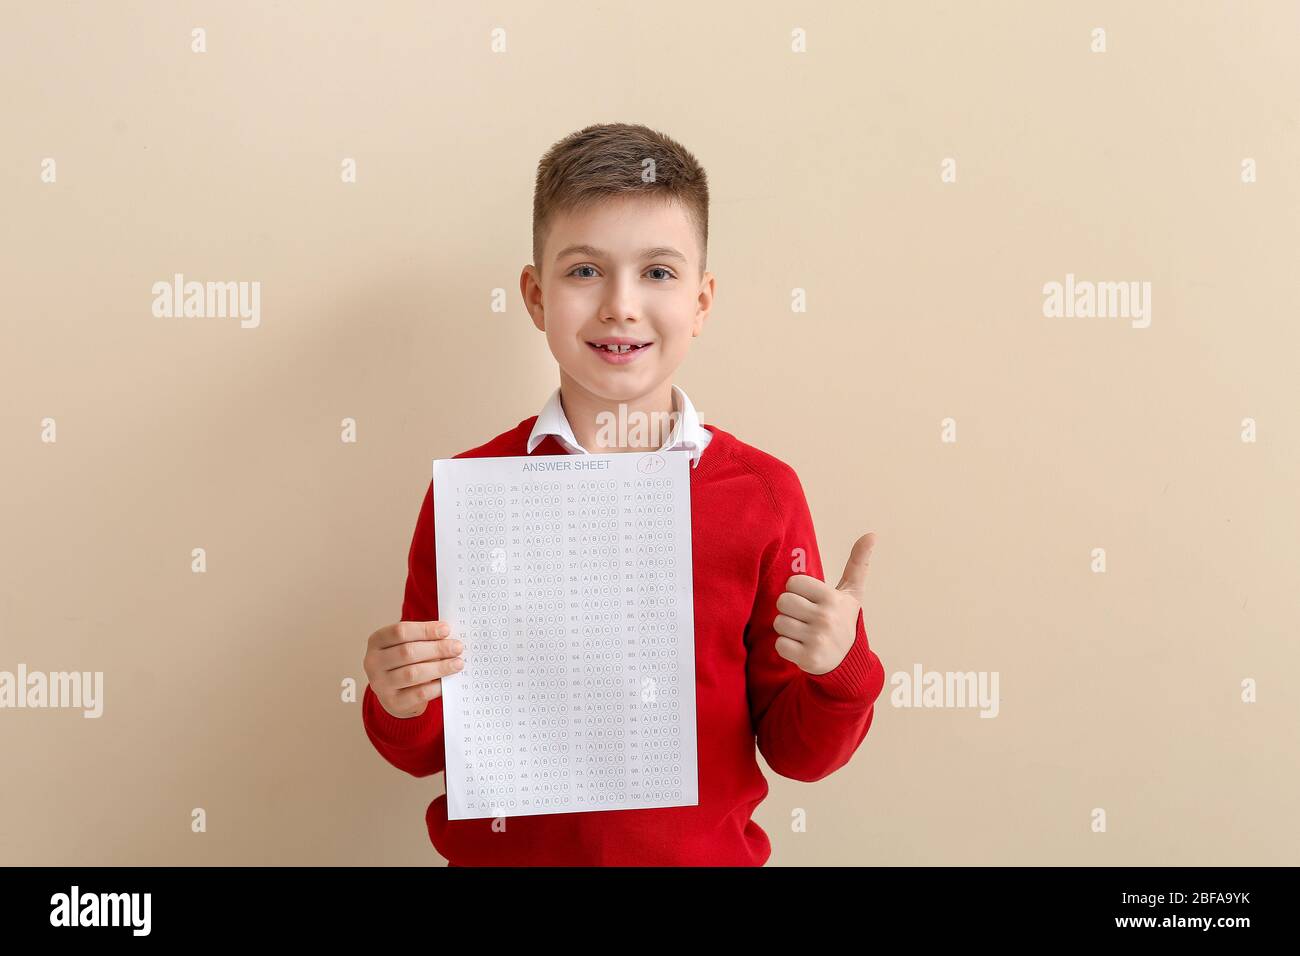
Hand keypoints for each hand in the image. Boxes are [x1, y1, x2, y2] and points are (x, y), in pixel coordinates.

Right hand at [363, 621, 464, 718]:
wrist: (395, 694)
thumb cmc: (405, 663)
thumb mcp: (407, 646)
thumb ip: (423, 639)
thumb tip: (450, 638)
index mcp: (376, 641)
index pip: (400, 631)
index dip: (425, 630)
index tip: (446, 630)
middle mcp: (373, 662)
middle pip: (407, 652)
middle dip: (436, 649)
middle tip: (457, 647)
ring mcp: (381, 684)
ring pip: (413, 673)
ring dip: (439, 667)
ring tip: (458, 663)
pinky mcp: (393, 702)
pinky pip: (419, 693)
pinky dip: (436, 686)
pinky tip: (447, 681)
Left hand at [773, 533, 874, 675]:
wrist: (849, 660)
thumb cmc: (844, 619)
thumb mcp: (852, 592)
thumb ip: (857, 563)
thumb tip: (871, 534)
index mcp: (832, 598)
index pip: (793, 583)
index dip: (797, 591)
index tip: (810, 600)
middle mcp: (825, 618)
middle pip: (782, 602)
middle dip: (789, 609)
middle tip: (804, 616)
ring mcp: (817, 640)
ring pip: (779, 623)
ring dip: (787, 628)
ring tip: (804, 632)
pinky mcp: (808, 659)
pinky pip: (779, 645)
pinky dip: (787, 647)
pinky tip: (802, 647)